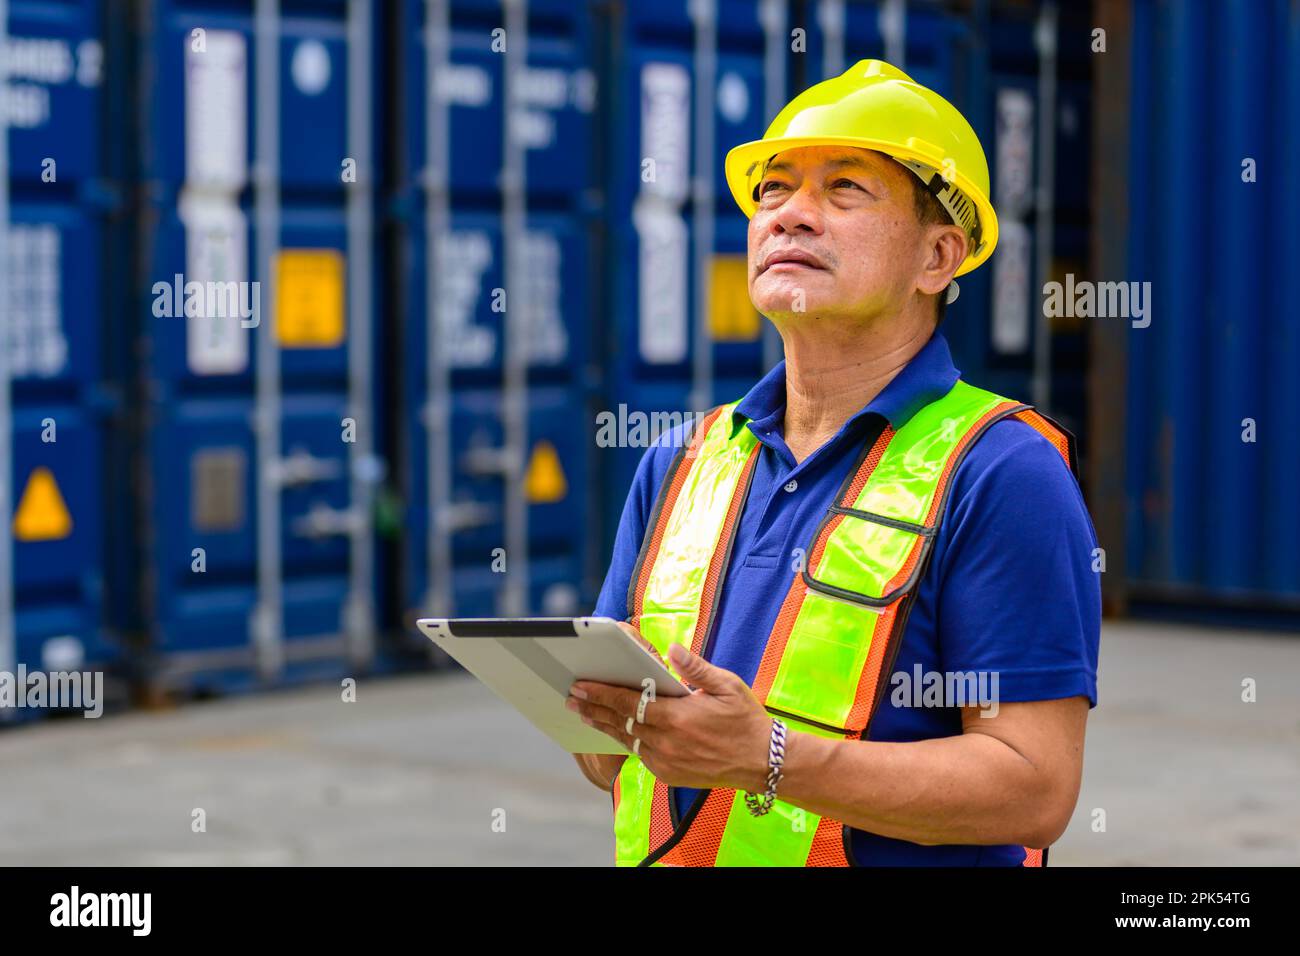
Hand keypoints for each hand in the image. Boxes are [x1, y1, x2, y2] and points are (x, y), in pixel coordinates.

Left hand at [567, 636, 771, 791]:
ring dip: (605, 726)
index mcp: (677, 717)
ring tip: (585, 713)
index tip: (580, 685)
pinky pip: (641, 755)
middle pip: (620, 723)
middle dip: (593, 709)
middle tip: (571, 698)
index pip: (628, 703)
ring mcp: (667, 762)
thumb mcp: (727, 685)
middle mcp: (667, 743)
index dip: (601, 693)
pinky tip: (616, 731)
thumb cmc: (745, 719)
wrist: (763, 762)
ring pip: (627, 740)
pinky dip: (627, 741)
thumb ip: (696, 667)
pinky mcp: (669, 775)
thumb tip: (672, 649)